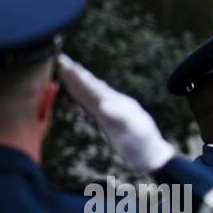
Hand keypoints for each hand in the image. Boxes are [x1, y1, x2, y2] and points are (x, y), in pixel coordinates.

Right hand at [56, 53, 174, 172]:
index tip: (68, 66)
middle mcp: (114, 103)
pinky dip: (81, 92)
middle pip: (91, 85)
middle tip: (60, 58)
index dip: (81, 79)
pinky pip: (91, 101)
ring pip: (90, 91)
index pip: (96, 88)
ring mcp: (111, 110)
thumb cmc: (143, 146)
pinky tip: (76, 87)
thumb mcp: (134, 132)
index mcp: (118, 104)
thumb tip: (103, 105)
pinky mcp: (108, 119)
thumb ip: (120, 117)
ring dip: (77, 80)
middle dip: (76, 73)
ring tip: (64, 66)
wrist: (152, 155)